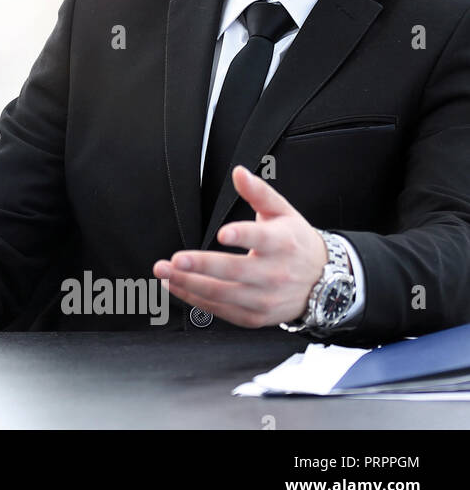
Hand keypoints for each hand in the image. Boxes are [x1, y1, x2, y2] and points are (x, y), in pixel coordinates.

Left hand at [152, 166, 330, 327]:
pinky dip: (194, 299)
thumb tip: (239, 173)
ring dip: (189, 284)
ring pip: (222, 294)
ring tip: (165, 273)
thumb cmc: (296, 243)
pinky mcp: (254, 316)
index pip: (262, 238)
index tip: (223, 232)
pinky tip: (175, 286)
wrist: (323, 282)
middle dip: (202, 266)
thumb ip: (258, 192)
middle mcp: (275, 273)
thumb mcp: (283, 213)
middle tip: (175, 260)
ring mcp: (264, 298)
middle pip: (235, 271)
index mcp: (282, 243)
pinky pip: (220, 310)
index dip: (243, 235)